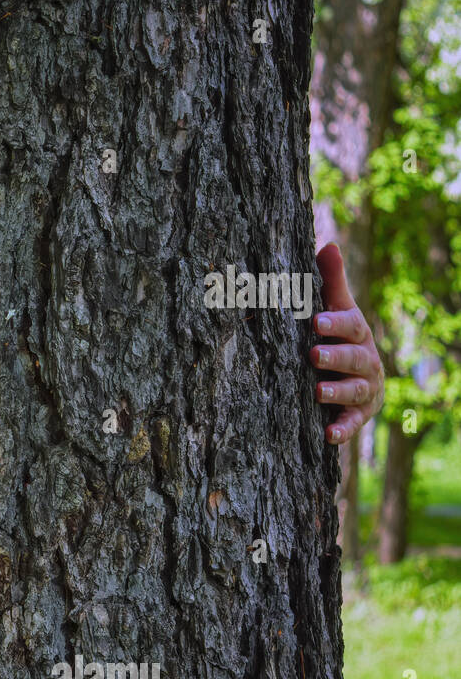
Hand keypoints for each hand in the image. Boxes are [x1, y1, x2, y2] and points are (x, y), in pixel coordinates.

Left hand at [311, 243, 384, 443]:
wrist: (356, 379)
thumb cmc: (339, 337)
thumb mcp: (336, 309)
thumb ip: (331, 282)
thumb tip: (329, 244)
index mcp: (358, 333)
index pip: (350, 325)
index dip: (335, 323)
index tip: (316, 321)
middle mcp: (366, 361)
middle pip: (354, 358)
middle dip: (335, 356)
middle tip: (313, 355)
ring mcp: (365, 390)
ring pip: (354, 391)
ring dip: (337, 392)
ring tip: (318, 392)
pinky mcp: (359, 415)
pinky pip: (352, 424)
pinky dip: (342, 430)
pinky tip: (328, 435)